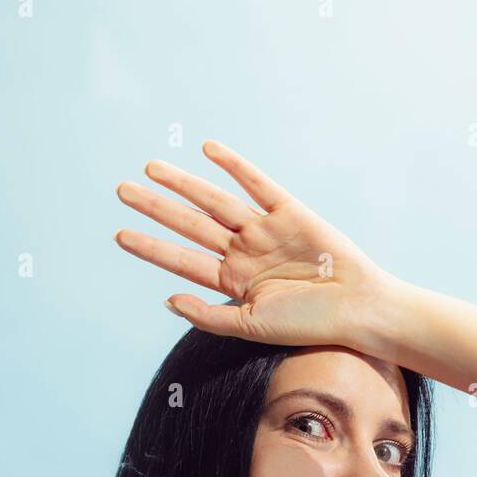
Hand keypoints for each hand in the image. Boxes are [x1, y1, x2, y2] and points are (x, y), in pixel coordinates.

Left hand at [114, 140, 396, 350]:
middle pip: (190, 225)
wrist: (357, 309)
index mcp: (233, 281)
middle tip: (121, 190)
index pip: (182, 260)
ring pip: (214, 202)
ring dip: (183, 185)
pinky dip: (234, 166)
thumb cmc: (309, 325)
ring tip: (150, 168)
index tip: (119, 234)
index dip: (151, 247)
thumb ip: (209, 316)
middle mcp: (244, 252)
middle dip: (156, 208)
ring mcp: (264, 230)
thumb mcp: (252, 326)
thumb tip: (166, 299)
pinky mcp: (289, 211)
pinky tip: (208, 150)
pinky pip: (256, 184)